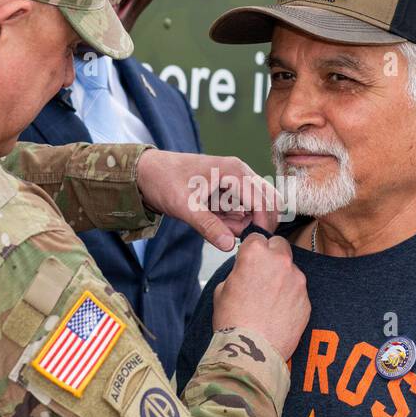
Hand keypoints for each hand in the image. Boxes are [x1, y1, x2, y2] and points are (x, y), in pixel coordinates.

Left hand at [136, 149, 282, 251]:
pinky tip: (216, 221)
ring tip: (217, 224)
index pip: (263, 200)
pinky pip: (242, 210)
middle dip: (256, 223)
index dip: (264, 223)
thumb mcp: (184, 206)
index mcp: (234, 172)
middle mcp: (240, 173)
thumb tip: (229, 245)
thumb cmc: (164, 181)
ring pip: (255, 208)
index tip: (255, 243)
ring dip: (242, 223)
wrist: (148, 172)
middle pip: (268, 201)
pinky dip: (233, 221)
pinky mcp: (230, 190)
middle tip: (236, 236)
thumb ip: (207, 225)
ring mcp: (236, 181)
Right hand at [212, 234, 309, 358]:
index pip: (257, 237)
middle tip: (261, 275)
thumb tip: (244, 272)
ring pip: (291, 269)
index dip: (252, 250)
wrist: (251, 353)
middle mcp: (280, 262)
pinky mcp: (307, 300)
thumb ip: (237, 272)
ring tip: (267, 301)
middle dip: (271, 256)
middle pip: (279, 246)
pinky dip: (290, 298)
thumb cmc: (233, 322)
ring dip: (282, 278)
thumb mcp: (221, 289)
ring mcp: (297, 281)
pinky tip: (277, 313)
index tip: (249, 260)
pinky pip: (298, 291)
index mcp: (256, 254)